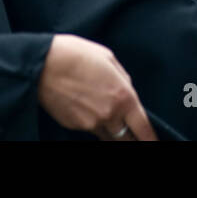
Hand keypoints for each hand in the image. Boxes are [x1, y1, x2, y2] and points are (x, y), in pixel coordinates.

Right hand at [38, 34, 156, 140]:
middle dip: (132, 138)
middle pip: (127, 139)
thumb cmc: (75, 54)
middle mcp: (109, 114)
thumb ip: (123, 79)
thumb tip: (127, 91)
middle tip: (132, 133)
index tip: (155, 143)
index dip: (151, 139)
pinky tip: (85, 106)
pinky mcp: (75, 126)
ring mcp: (91, 123)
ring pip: (108, 136)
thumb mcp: (108, 58)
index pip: (144, 129)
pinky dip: (93, 123)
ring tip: (104, 113)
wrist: (41, 63)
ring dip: (112, 130)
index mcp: (123, 96)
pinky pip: (91, 129)